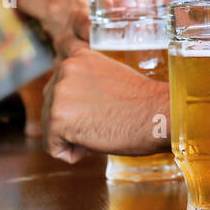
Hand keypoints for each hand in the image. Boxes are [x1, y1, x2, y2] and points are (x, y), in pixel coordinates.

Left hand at [42, 42, 170, 162]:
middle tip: (103, 119)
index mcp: (79, 56)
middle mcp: (65, 69)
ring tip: (101, 128)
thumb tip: (69, 97)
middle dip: (71, 118)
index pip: (58, 73)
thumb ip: (86, 79)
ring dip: (71, 135)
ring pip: (49, 125)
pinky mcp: (57, 118)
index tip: (79, 98)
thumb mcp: (111, 76)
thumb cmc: (144, 103)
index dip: (68, 91)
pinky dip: (71, 152)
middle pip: (50, 103)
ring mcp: (59, 92)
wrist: (159, 115)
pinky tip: (93, 143)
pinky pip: (53, 147)